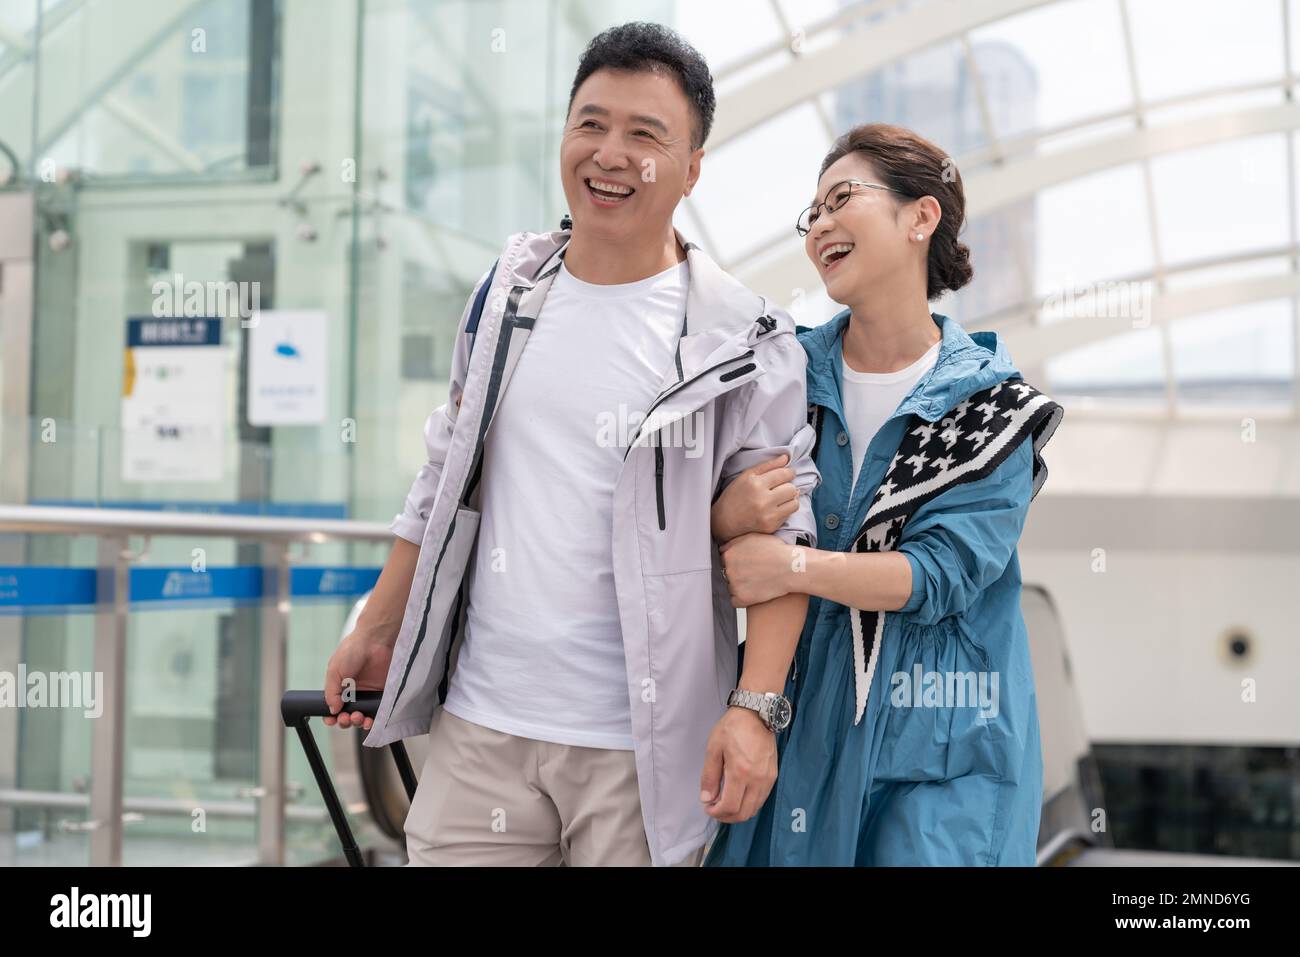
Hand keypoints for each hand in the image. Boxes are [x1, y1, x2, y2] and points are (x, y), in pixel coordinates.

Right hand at [322, 629, 394, 730]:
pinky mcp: (383, 693)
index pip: (334, 707)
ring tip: (358, 717)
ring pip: (363, 716)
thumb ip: (331, 691)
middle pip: (348, 714)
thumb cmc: (353, 649)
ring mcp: (369, 693)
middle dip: (345, 721)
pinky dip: (374, 719)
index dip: (331, 717)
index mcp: (340, 686)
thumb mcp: (334, 670)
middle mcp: (354, 691)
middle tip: (346, 718)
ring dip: (359, 722)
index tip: (331, 721)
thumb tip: (332, 709)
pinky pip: (378, 711)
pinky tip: (370, 720)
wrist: (376, 639)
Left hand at [700, 705, 777, 823]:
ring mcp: (768, 778)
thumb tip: (707, 798)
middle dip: (726, 817)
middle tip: (715, 809)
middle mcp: (757, 779)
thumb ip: (710, 776)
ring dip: (739, 812)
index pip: (730, 807)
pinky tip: (739, 796)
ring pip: (754, 808)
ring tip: (725, 804)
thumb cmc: (733, 728)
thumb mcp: (714, 749)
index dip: (716, 813)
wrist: (756, 713)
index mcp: (740, 772)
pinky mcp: (773, 775)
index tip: (708, 807)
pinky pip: (762, 799)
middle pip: (744, 813)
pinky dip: (749, 804)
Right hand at [711, 454, 798, 541]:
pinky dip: (785, 510)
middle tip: (782, 487)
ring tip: (781, 498)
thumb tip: (786, 457)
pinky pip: (789, 514)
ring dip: (790, 499)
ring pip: (794, 503)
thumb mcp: (747, 475)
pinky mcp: (771, 526)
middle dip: (789, 486)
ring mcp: (768, 515)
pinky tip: (776, 508)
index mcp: (755, 483)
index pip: (784, 474)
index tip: (788, 474)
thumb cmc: (735, 495)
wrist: (725, 521)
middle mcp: (763, 500)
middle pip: (792, 489)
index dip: (789, 473)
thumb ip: (768, 465)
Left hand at [720, 532, 801, 606]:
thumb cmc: (777, 551)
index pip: (724, 560)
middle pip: (726, 573)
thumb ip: (735, 542)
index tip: (745, 564)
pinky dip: (743, 599)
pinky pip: (735, 601)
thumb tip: (724, 547)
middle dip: (737, 574)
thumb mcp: (753, 537)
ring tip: (757, 582)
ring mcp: (734, 584)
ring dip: (740, 586)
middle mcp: (728, 569)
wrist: (792, 567)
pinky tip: (754, 592)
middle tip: (753, 573)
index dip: (735, 562)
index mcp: (728, 554)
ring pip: (730, 587)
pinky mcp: (741, 598)